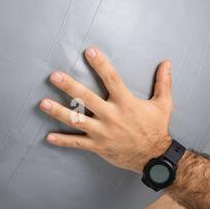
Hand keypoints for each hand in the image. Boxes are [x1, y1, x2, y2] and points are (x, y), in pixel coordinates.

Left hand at [40, 46, 173, 172]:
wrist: (154, 157)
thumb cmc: (157, 128)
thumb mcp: (164, 105)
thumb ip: (163, 83)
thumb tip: (167, 62)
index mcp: (126, 103)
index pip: (111, 79)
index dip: (100, 64)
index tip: (89, 51)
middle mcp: (112, 116)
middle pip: (87, 98)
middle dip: (69, 86)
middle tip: (54, 76)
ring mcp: (103, 132)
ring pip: (77, 121)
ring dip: (59, 112)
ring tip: (43, 103)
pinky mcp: (98, 146)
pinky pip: (77, 143)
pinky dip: (63, 141)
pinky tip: (48, 137)